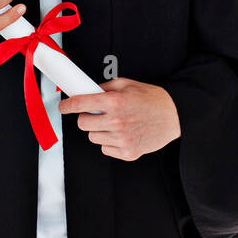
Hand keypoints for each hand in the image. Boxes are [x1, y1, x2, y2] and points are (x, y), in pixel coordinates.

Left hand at [59, 78, 180, 161]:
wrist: (174, 115)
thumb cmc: (152, 99)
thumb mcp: (127, 84)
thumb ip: (105, 88)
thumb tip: (87, 92)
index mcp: (114, 102)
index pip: (80, 104)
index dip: (67, 105)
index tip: (63, 107)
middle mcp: (116, 122)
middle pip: (83, 124)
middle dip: (86, 118)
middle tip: (96, 114)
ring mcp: (122, 139)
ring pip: (93, 137)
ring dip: (99, 130)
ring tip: (115, 124)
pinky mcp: (128, 152)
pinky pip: (105, 149)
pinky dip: (110, 142)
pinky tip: (122, 133)